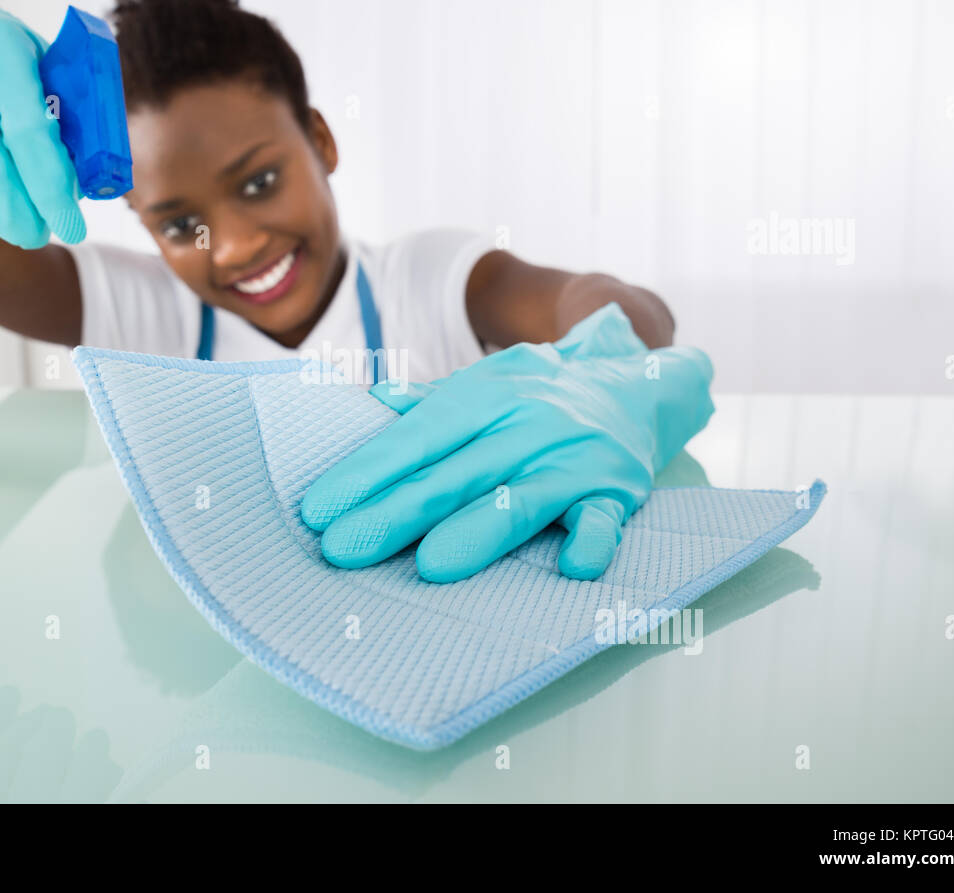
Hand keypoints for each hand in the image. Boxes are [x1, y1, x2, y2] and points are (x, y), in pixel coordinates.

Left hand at [300, 303, 714, 581]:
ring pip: (521, 499)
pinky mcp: (615, 491)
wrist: (634, 386)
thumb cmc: (536, 398)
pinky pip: (604, 519)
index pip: (416, 438)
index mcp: (484, 398)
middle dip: (396, 512)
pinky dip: (593, 540)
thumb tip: (371, 401)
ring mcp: (572, 460)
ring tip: (430, 567)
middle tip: (343, 550)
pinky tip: (572, 567)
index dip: (367, 474)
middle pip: (454, 474)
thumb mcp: (482, 386)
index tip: (319, 511)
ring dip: (479, 531)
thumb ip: (427, 402)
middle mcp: (526, 426)